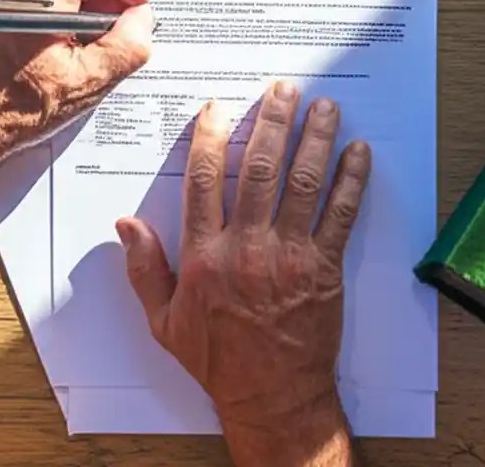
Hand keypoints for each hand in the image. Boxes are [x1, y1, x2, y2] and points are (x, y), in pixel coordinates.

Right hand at [116, 81, 370, 466]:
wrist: (272, 395)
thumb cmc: (218, 360)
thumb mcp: (163, 321)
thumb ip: (144, 269)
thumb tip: (127, 224)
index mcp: (204, 255)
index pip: (204, 180)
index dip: (209, 137)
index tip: (217, 108)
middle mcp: (246, 246)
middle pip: (258, 168)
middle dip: (271, 122)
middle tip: (282, 90)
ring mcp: (289, 255)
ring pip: (302, 182)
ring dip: (314, 139)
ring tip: (323, 106)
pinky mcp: (325, 267)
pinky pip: (341, 215)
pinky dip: (351, 180)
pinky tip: (358, 153)